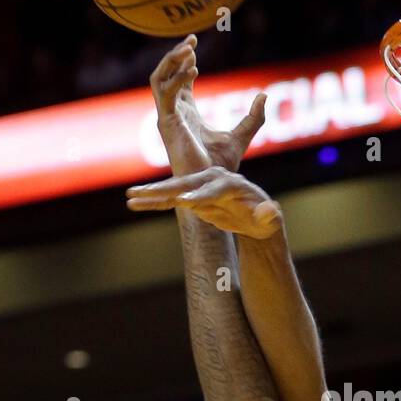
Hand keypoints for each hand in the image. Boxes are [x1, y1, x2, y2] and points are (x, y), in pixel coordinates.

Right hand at [127, 166, 282, 239]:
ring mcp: (199, 187)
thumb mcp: (270, 219)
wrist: (255, 217)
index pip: (214, 190)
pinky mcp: (191, 197)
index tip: (186, 202)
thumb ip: (269, 216)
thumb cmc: (265, 218)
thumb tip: (270, 213)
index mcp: (231, 184)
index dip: (201, 196)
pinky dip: (153, 202)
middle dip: (166, 190)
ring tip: (130, 197)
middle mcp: (212, 180)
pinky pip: (169, 200)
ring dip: (151, 194)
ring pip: (172, 190)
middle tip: (146, 193)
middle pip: (186, 184)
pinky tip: (135, 204)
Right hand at [150, 35, 265, 176]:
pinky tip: (193, 69)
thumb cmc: (221, 167)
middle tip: (191, 40)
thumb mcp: (242, 135)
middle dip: (175, 55)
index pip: (180, 80)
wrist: (211, 185)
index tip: (196, 44)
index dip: (184, 61)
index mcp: (187, 113)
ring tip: (188, 48)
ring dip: (171, 62)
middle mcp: (174, 113)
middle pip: (166, 75)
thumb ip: (253, 117)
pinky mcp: (167, 124)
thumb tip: (264, 95)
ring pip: (158, 80)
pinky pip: (165, 94)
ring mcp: (168, 118)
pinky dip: (176, 79)